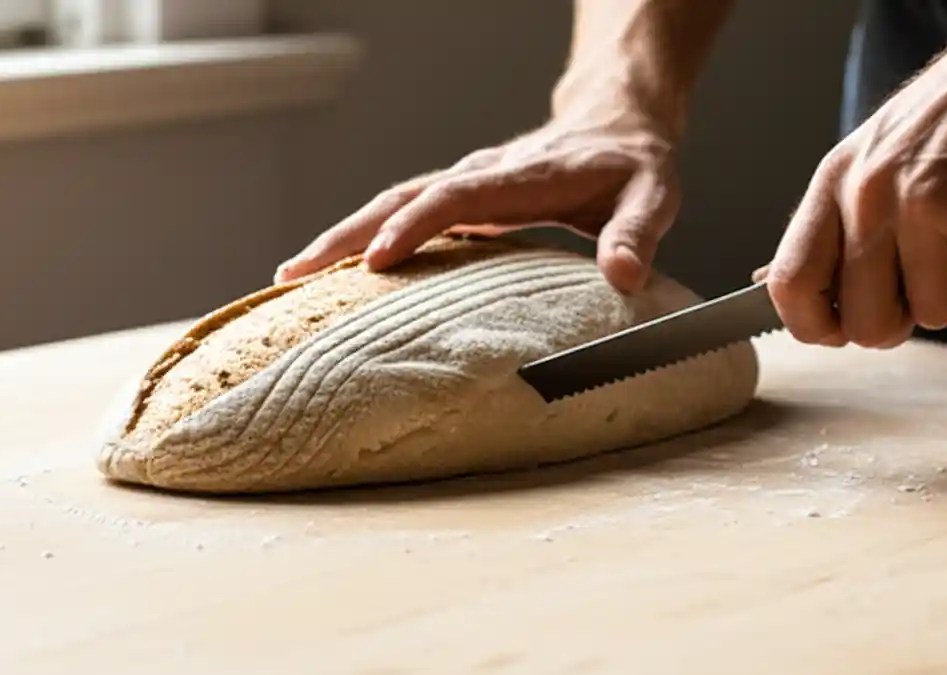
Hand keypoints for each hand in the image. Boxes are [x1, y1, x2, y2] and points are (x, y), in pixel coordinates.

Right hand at [275, 0, 735, 293]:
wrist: (617, 125)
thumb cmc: (634, 166)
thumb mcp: (654, 196)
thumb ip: (637, 234)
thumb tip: (623, 278)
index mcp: (521, 177)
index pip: (454, 196)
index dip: (414, 225)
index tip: (375, 258)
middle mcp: (482, 177)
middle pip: (400, 196)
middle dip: (346, 233)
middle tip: (293, 275)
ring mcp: (467, 186)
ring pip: (391, 203)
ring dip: (341, 237)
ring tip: (292, 278)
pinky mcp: (462, 200)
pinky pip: (403, 215)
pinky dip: (363, 239)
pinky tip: (337, 272)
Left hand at [767, 0, 946, 347]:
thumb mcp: (867, 157)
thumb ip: (826, 224)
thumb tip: (770, 283)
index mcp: (833, 183)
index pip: (790, 283)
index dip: (813, 328)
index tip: (838, 333)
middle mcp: (868, 195)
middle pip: (864, 321)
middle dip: (899, 325)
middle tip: (920, 290)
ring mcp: (924, 204)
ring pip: (934, 313)